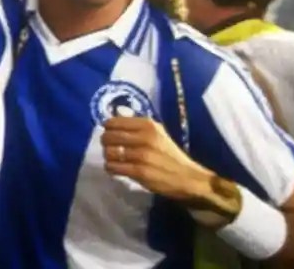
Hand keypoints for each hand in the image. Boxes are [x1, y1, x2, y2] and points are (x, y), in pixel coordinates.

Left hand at [101, 117, 223, 206]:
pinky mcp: (140, 172)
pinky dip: (111, 168)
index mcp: (148, 125)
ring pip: (108, 152)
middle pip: (108, 137)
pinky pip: (113, 167)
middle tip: (111, 147)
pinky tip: (116, 168)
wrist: (187, 177)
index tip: (110, 133)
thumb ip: (136, 125)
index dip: (107, 128)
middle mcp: (144, 138)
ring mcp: (142, 156)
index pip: (113, 122)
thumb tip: (114, 116)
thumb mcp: (157, 133)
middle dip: (105, 143)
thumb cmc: (169, 154)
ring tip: (115, 159)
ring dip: (108, 157)